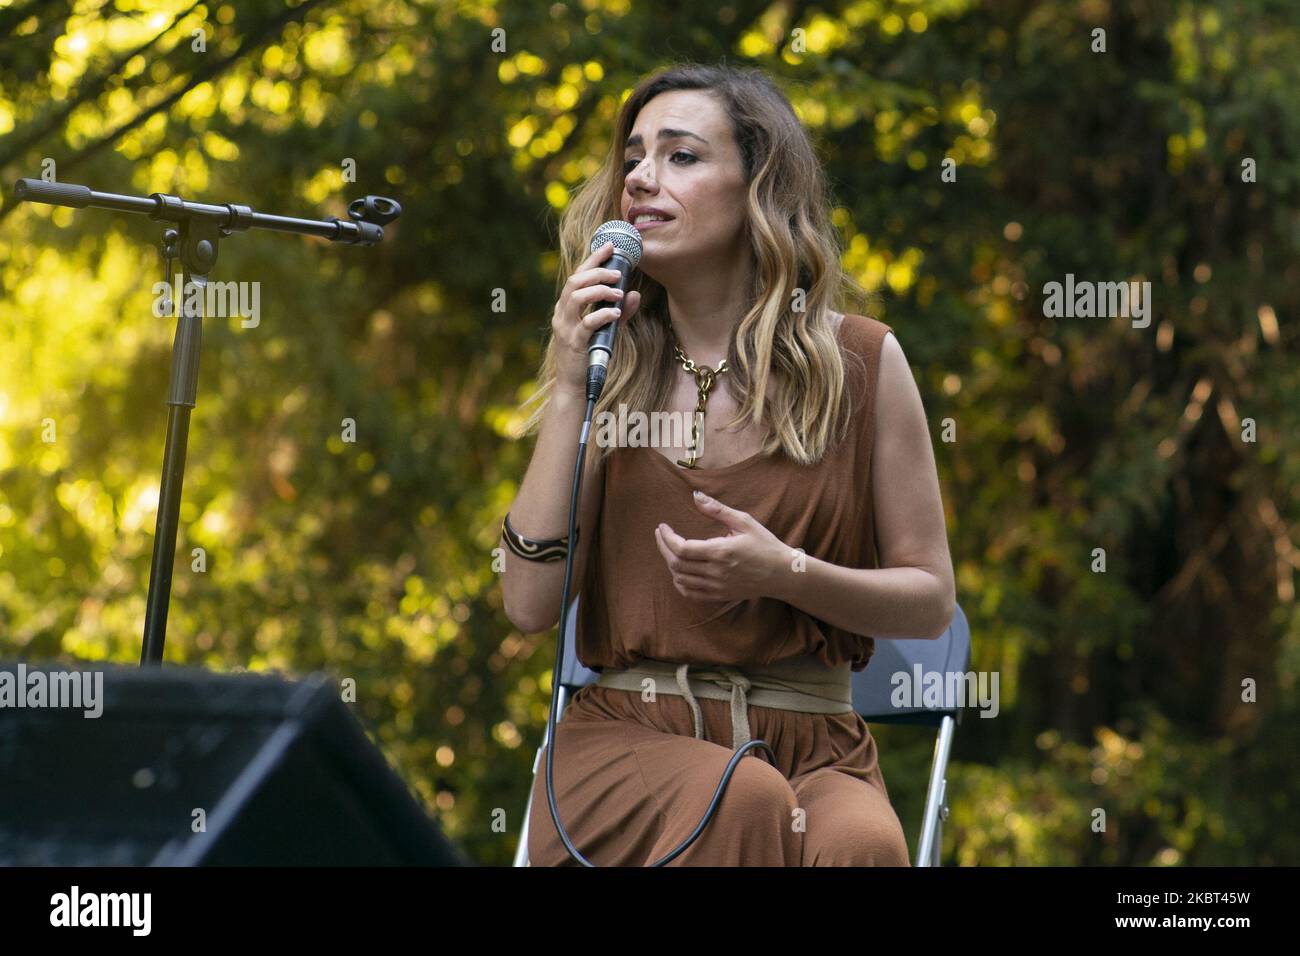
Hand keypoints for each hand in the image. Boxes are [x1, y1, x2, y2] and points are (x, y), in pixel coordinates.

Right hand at [551, 239, 642, 396]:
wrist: (575, 385)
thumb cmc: (588, 354)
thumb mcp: (605, 329)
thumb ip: (619, 312)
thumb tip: (634, 294)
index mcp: (566, 307)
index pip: (577, 276)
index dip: (592, 259)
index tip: (609, 246)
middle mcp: (562, 314)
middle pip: (574, 282)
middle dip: (597, 272)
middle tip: (618, 273)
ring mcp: (565, 328)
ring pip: (576, 297)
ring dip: (600, 291)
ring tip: (618, 293)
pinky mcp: (574, 343)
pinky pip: (586, 323)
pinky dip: (602, 315)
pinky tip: (616, 313)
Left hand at [653, 490, 789, 602]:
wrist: (782, 573)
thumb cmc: (765, 544)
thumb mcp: (744, 521)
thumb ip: (717, 510)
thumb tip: (695, 495)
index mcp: (720, 551)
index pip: (682, 548)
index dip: (666, 538)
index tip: (662, 527)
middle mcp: (716, 572)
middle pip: (676, 564)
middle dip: (663, 548)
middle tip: (661, 535)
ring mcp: (717, 586)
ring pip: (681, 579)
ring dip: (670, 564)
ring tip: (670, 549)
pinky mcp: (719, 596)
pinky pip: (690, 593)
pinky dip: (680, 583)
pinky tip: (679, 571)